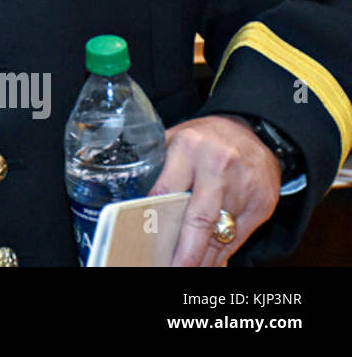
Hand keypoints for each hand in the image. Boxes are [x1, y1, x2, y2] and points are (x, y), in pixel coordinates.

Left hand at [148, 114, 281, 265]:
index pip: (166, 190)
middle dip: (185, 251)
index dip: (156, 220)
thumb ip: (159, 167)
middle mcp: (218, 166)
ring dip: (203, 257)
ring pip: (220, 233)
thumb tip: (137, 203)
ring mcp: (245, 186)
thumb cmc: (206, 139)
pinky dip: (223, 253)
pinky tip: (210, 263)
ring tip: (186, 268)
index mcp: (189, 147)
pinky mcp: (262, 203)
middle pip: (199, 218)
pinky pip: (239, 236)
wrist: (256, 131)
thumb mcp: (176, 139)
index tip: (145, 240)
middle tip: (172, 268)